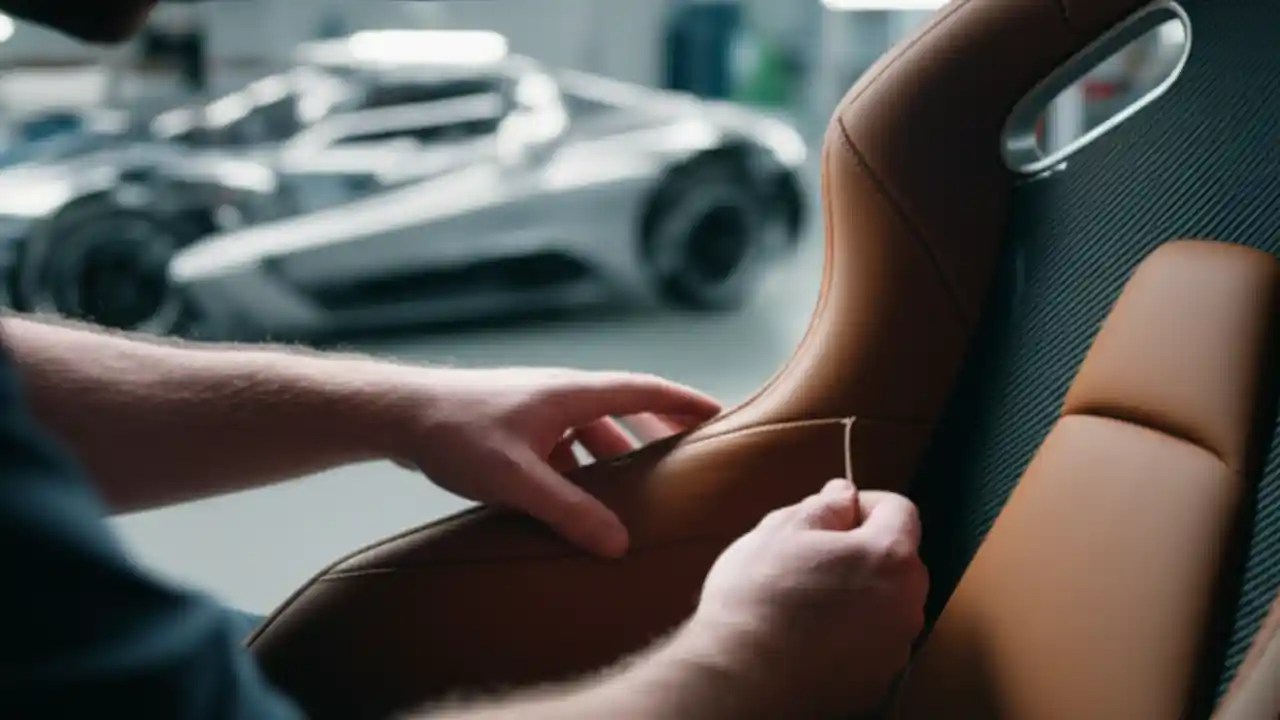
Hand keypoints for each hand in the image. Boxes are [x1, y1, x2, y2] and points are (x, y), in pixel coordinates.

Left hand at [386, 367, 720, 557]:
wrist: (397, 413)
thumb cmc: (456, 433)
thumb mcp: (517, 478)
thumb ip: (568, 511)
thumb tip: (619, 544)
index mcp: (573, 393)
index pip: (646, 390)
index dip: (686, 402)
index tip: (722, 414)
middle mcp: (560, 394)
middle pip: (625, 409)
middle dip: (659, 432)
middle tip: (691, 456)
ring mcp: (537, 409)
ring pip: (591, 431)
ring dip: (616, 455)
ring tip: (639, 491)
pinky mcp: (515, 427)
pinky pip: (564, 445)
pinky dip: (581, 468)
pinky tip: (576, 501)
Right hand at [687, 480, 926, 715]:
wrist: (740, 680)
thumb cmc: (758, 599)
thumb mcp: (780, 532)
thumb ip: (823, 507)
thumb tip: (842, 496)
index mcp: (889, 557)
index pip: (899, 510)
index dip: (864, 503)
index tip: (832, 511)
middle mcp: (906, 603)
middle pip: (895, 559)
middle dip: (860, 550)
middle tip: (809, 554)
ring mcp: (894, 647)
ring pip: (884, 602)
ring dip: (856, 592)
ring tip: (804, 599)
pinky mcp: (877, 680)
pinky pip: (871, 641)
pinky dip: (849, 631)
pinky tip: (808, 633)